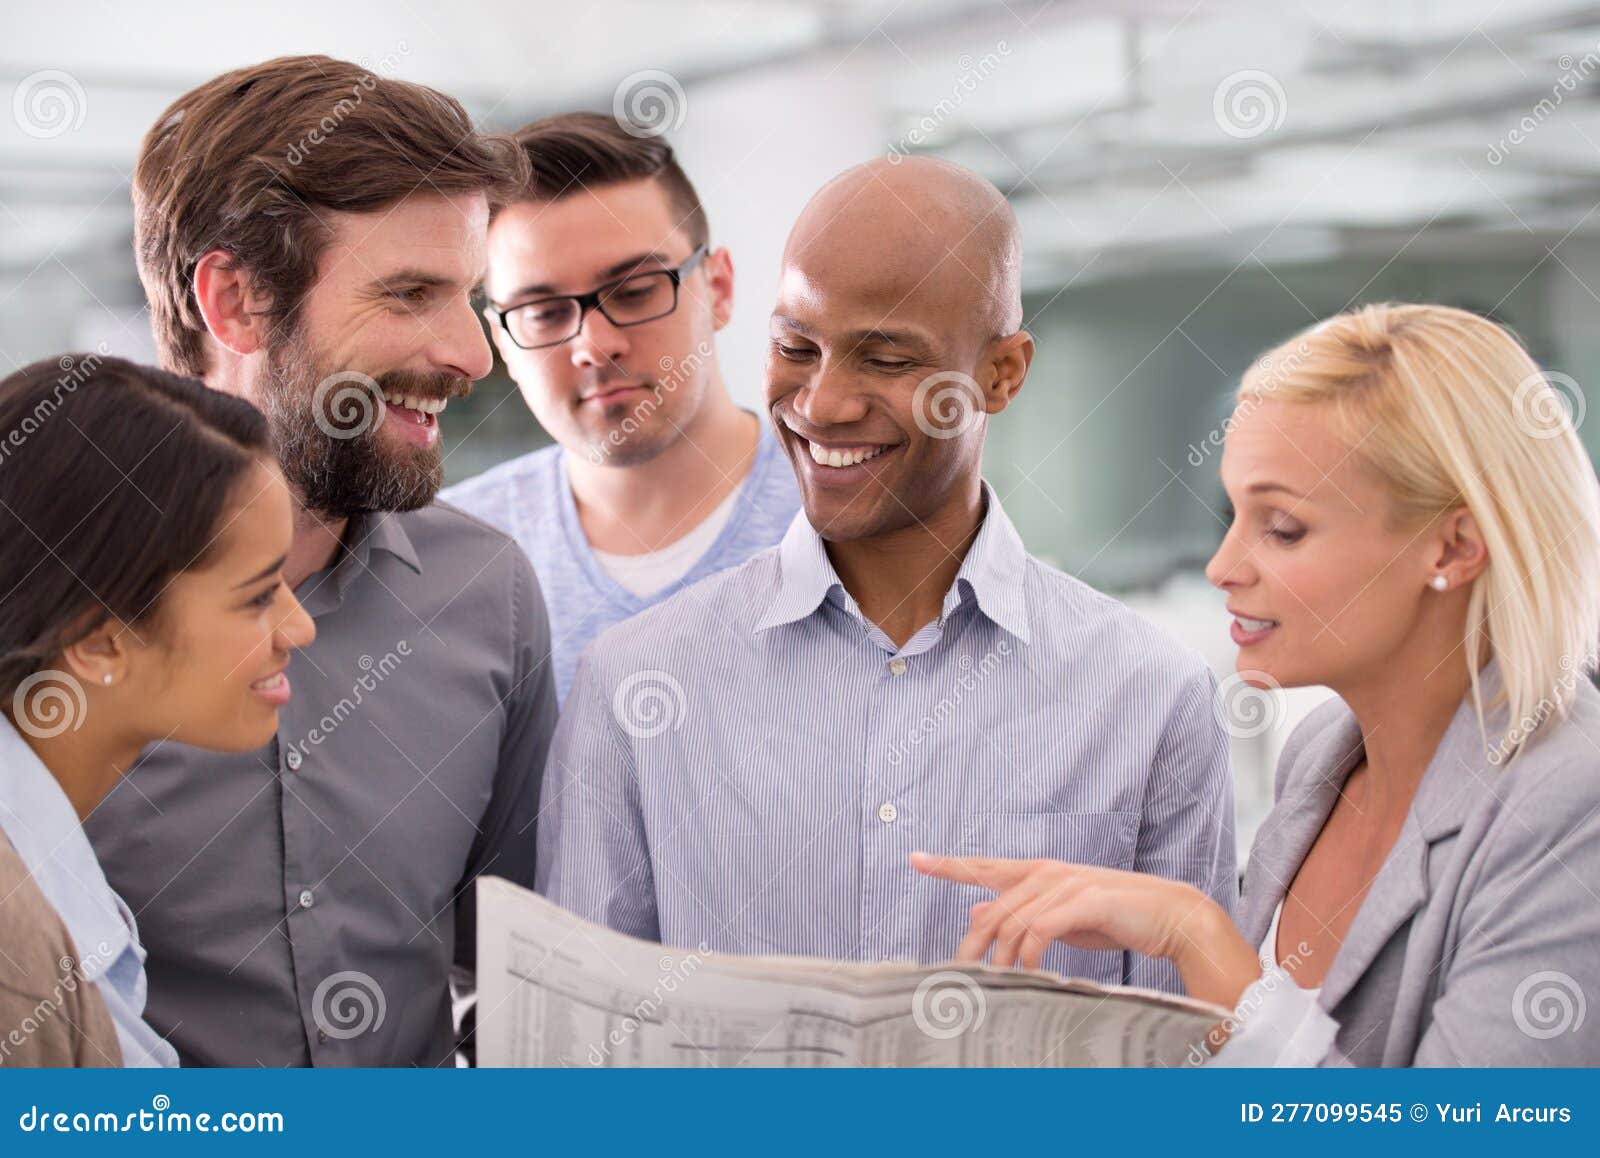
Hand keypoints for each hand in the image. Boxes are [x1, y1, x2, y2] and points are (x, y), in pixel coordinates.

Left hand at [910, 851, 1261, 1007]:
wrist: (1167, 914)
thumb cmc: (1113, 916)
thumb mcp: (1060, 915)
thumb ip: (1022, 912)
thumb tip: (979, 912)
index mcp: (1038, 872)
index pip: (984, 866)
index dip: (949, 864)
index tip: (915, 858)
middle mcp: (1046, 872)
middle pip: (992, 908)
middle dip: (973, 944)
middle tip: (961, 974)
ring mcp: (1065, 883)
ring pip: (1013, 922)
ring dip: (1002, 958)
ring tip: (1001, 981)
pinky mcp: (1084, 900)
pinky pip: (1040, 929)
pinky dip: (1029, 953)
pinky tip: (1028, 970)